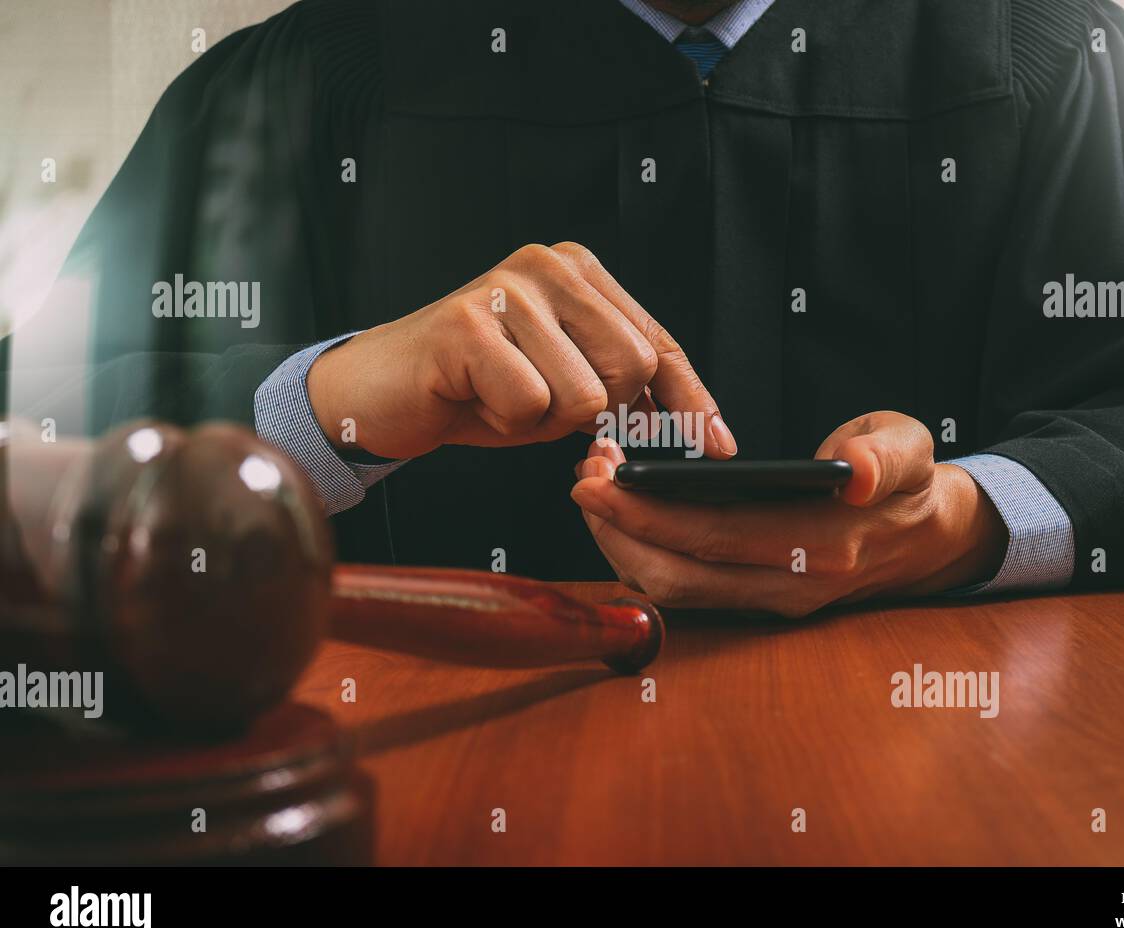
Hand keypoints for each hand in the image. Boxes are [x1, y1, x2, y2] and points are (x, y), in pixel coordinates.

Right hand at [306, 242, 736, 460]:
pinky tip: (477, 398)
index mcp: (580, 271)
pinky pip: (531, 405)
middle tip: (541, 405)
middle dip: (595, 412)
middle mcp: (549, 265)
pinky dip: (506, 423)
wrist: (386, 392)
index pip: (659, 343)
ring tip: (503, 397)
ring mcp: (507, 289)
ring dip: (543, 421)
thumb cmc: (481, 388)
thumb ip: (629, 393)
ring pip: (584, 395)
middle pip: (631, 368)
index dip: (690, 401)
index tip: (717, 445)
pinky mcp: (467, 324)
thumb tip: (702, 433)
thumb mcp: (568, 387)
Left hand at [570, 411, 1008, 616]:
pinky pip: (683, 588)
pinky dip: (642, 553)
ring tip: (597, 487)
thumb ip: (885, 457)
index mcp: (821, 548)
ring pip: (670, 591)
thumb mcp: (911, 450)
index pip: (713, 538)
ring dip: (622, 543)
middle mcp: (786, 588)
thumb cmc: (908, 483)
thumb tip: (856, 472)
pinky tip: (624, 511)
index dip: (646, 513)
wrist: (926, 539)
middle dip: (614, 530)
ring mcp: (767, 602)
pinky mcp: (752, 601)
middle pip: (673, 576)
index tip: (598, 478)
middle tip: (584, 476)